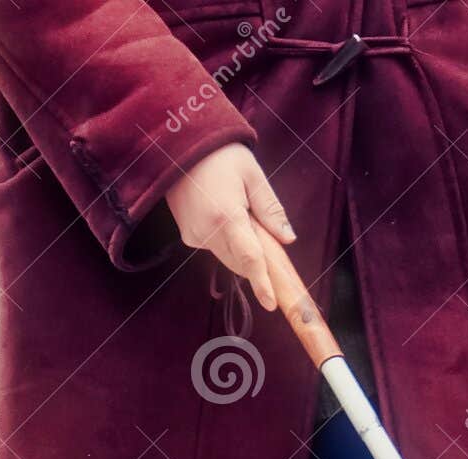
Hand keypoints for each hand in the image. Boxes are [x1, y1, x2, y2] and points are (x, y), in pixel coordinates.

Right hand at [164, 143, 293, 310]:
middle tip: (261, 227)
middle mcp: (207, 232)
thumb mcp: (253, 175)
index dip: (262, 282)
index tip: (272, 303)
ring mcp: (195, 237)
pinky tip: (222, 213)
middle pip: (241, 262)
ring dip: (242, 249)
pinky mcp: (188, 237)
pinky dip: (227, 241)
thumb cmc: (221, 155)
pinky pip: (216, 249)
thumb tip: (287, 239)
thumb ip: (271, 209)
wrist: (179, 146)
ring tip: (238, 212)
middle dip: (257, 256)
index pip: (249, 258)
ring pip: (229, 258)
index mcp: (227, 216)